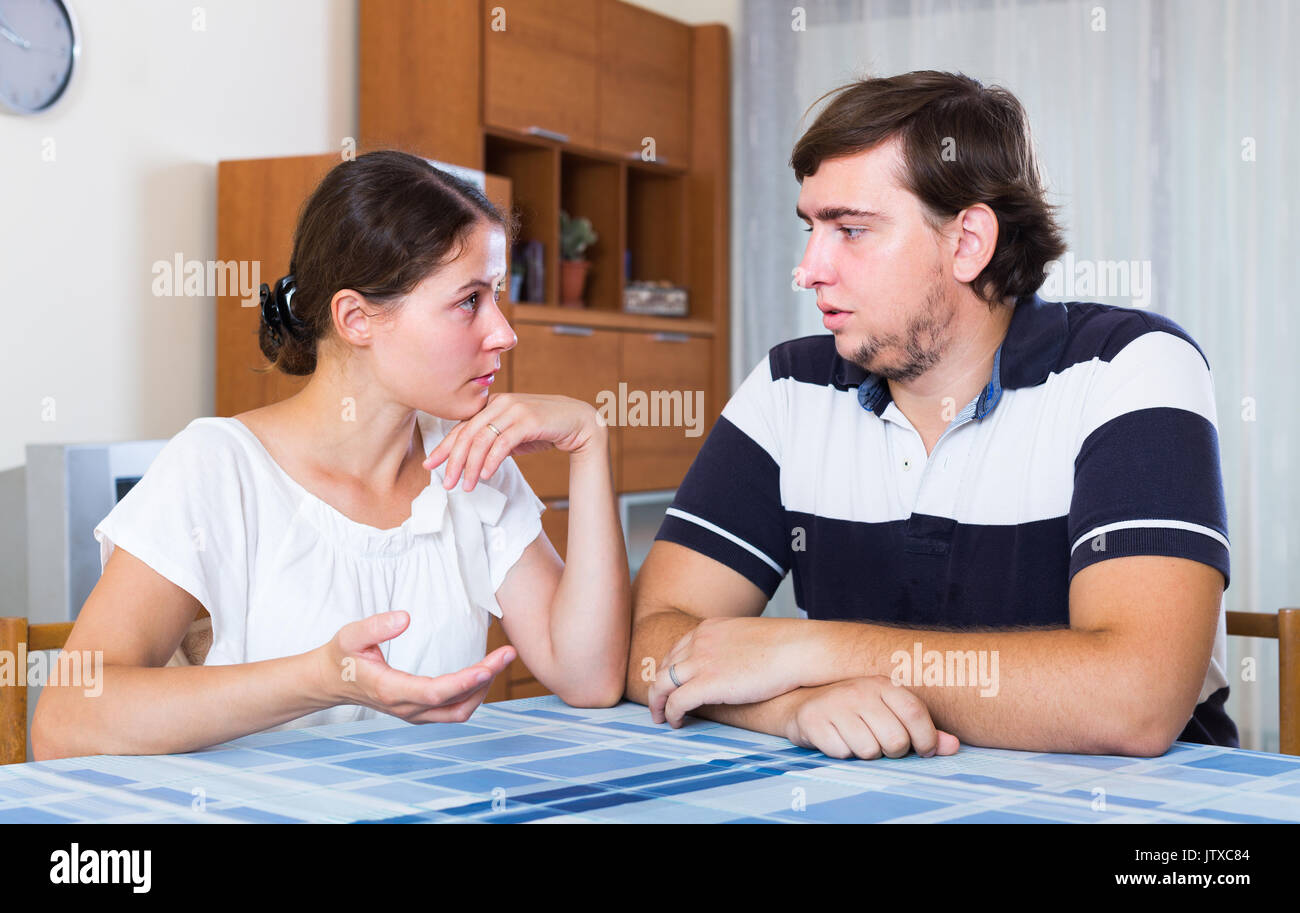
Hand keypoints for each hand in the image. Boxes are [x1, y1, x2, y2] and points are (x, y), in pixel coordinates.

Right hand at [317, 611, 514, 722]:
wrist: (329, 682)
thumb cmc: (342, 656)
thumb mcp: (350, 635)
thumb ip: (376, 626)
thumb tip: (406, 617)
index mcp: (391, 690)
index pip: (436, 692)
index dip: (465, 681)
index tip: (490, 665)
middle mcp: (407, 708)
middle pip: (456, 704)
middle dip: (486, 680)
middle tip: (508, 653)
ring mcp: (414, 713)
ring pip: (459, 712)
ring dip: (483, 689)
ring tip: (501, 661)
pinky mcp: (420, 712)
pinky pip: (453, 710)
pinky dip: (473, 694)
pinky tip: (484, 672)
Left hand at [423, 392, 604, 490]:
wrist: (579, 422)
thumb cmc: (545, 429)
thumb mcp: (514, 435)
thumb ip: (494, 441)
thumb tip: (473, 459)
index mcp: (493, 404)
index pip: (462, 427)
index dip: (444, 447)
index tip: (430, 464)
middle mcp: (500, 403)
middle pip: (467, 433)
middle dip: (454, 461)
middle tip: (447, 483)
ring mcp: (514, 410)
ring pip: (482, 439)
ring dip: (471, 466)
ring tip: (467, 486)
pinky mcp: (528, 420)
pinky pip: (503, 442)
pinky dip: (491, 460)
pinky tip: (485, 475)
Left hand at [650, 617, 804, 726]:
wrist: (797, 649)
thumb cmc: (784, 647)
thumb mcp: (748, 638)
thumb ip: (731, 647)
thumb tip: (732, 665)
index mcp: (709, 629)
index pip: (676, 650)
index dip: (670, 670)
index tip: (670, 685)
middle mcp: (699, 641)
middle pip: (665, 666)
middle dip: (658, 687)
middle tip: (659, 704)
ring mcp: (702, 661)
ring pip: (663, 684)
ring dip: (658, 703)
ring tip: (662, 718)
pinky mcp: (709, 683)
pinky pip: (677, 701)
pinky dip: (671, 713)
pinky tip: (677, 722)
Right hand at [783, 676, 959, 759]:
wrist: (803, 705)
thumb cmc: (855, 712)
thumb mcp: (889, 712)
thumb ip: (923, 729)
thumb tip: (953, 746)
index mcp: (883, 684)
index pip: (916, 714)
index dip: (926, 740)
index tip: (923, 750)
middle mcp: (860, 690)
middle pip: (895, 740)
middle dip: (893, 751)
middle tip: (883, 744)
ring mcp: (835, 704)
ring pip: (869, 750)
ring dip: (865, 753)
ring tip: (857, 739)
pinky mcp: (814, 721)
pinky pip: (842, 753)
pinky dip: (842, 753)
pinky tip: (838, 739)